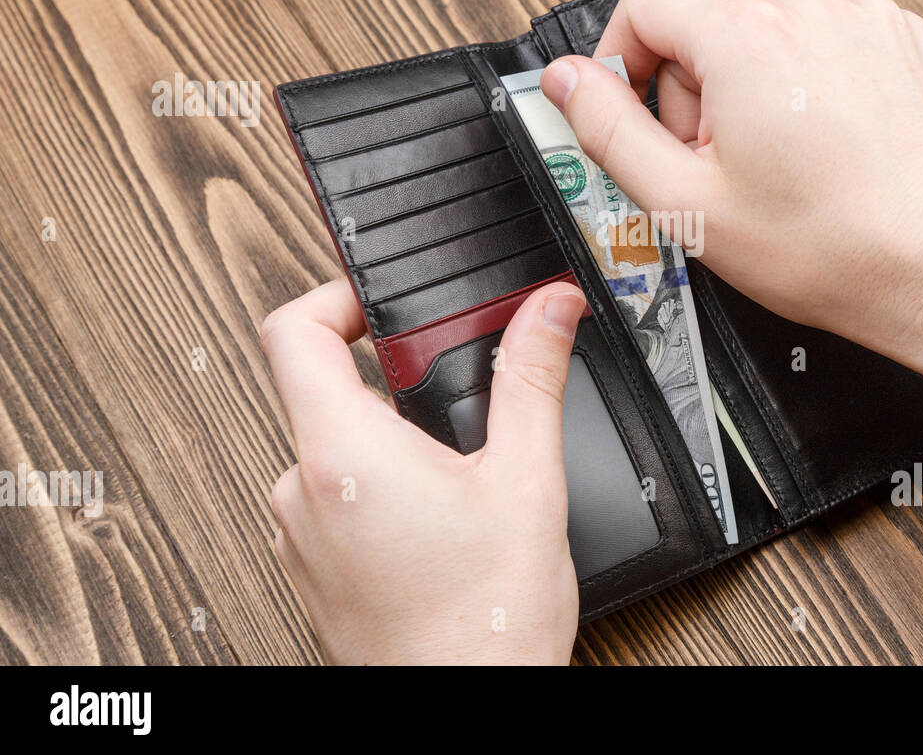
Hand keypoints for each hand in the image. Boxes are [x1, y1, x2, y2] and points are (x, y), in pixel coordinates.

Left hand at [260, 278, 586, 664]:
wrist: (464, 709)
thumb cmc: (485, 623)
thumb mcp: (527, 479)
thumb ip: (533, 377)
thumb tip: (547, 309)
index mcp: (344, 453)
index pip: (293, 331)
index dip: (333, 295)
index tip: (377, 301)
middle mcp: (302, 490)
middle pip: (320, 388)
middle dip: (389, 380)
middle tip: (449, 395)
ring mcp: (299, 535)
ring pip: (330, 446)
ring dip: (385, 439)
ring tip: (454, 473)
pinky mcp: (310, 567)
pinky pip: (329, 496)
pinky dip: (373, 486)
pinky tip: (433, 518)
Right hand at [541, 0, 922, 519]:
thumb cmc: (831, 247)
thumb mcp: (685, 203)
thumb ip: (608, 130)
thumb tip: (568, 82)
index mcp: (749, 40)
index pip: (648, 1)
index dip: (623, 59)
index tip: (633, 110)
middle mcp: (809, 12)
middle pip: (708, 28)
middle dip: (695, 96)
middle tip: (717, 170)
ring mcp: (862, 22)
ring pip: (764, 39)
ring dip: (750, 95)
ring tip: (779, 169)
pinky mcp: (899, 39)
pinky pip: (820, 47)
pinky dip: (806, 90)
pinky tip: (822, 151)